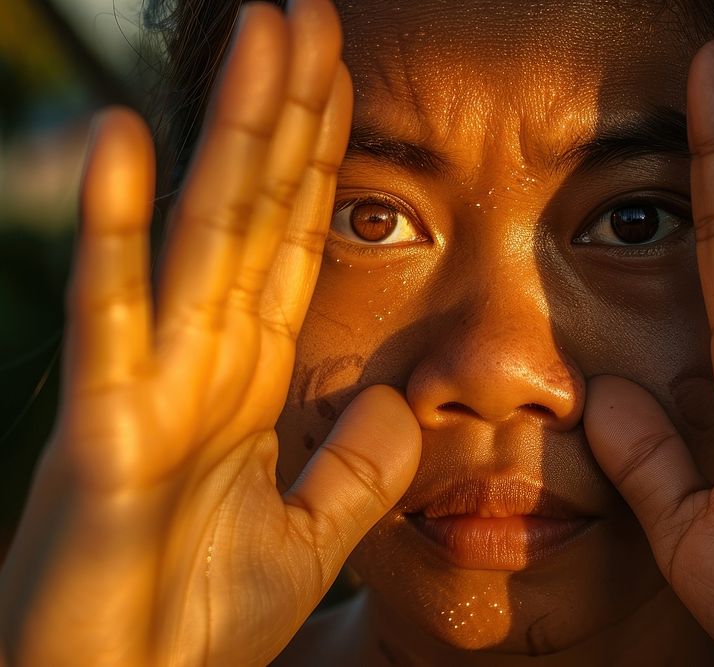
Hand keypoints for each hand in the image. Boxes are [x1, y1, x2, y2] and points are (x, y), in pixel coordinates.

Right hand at [0, 1, 419, 664]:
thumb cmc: (194, 625)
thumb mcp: (309, 538)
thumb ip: (360, 470)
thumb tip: (401, 402)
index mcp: (250, 380)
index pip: (295, 241)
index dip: (321, 160)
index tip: (345, 76)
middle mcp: (204, 362)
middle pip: (258, 212)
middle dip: (288, 112)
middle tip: (309, 14)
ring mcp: (152, 383)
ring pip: (203, 234)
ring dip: (231, 132)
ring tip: (262, 35)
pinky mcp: (106, 429)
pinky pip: (114, 317)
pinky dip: (117, 231)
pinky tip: (128, 143)